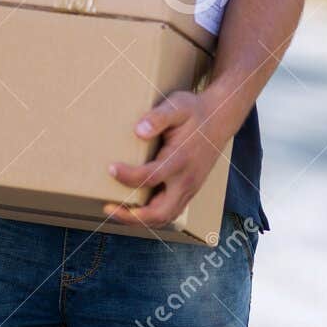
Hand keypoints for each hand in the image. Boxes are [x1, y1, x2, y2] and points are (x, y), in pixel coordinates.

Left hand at [103, 89, 229, 227]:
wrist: (219, 119)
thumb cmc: (194, 111)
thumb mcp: (177, 106)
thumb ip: (158, 117)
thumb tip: (139, 131)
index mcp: (180, 159)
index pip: (152, 177)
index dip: (128, 177)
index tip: (110, 168)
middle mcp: (186, 180)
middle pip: (161, 212)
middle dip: (133, 216)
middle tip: (108, 208)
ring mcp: (190, 188)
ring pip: (166, 217)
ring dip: (140, 220)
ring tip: (116, 212)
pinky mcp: (189, 190)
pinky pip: (171, 212)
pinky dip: (152, 216)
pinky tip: (134, 209)